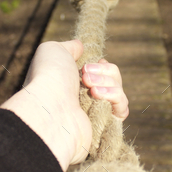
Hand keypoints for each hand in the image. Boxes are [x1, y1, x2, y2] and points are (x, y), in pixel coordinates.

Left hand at [0, 40, 128, 171]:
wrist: (50, 110)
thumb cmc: (49, 78)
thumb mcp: (53, 50)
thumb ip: (69, 47)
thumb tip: (80, 45)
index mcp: (72, 82)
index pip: (99, 72)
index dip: (102, 65)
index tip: (95, 62)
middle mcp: (83, 98)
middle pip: (113, 78)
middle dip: (104, 71)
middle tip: (85, 75)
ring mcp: (95, 112)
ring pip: (118, 91)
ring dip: (108, 83)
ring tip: (90, 89)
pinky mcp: (106, 126)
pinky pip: (122, 108)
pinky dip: (115, 97)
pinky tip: (98, 96)